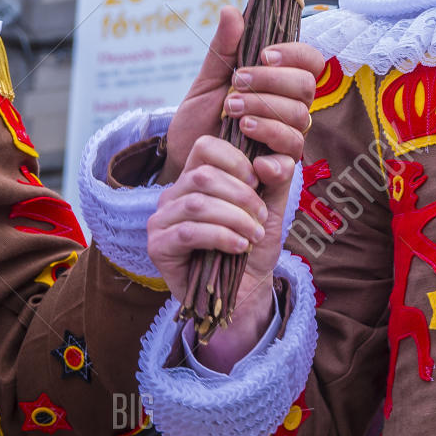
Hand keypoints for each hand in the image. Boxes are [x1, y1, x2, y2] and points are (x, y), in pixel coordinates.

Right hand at [145, 136, 298, 372]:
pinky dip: (221, 237)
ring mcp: (161, 220)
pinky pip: (188, 233)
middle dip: (240, 196)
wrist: (246, 289)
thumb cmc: (253, 244)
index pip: (205, 146)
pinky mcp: (158, 246)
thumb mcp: (271, 207)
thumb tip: (269, 161)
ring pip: (196, 204)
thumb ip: (277, 178)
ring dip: (234, 219)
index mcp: (196, 177)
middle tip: (260, 218)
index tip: (258, 182)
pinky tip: (239, 247)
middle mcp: (174, 194)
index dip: (235, 159)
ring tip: (253, 235)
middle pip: (202, 176)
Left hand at [162, 6, 323, 181]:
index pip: (310, 62)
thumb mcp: (207, 79)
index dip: (294, 55)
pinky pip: (289, 160)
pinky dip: (271, 153)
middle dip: (270, 83)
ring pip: (298, 119)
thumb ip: (224, 48)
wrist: (183, 156)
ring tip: (231, 112)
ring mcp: (287, 138)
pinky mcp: (277, 169)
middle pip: (307, 87)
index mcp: (281, 84)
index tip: (264, 56)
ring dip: (263, 112)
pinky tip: (251, 154)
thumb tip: (231, 10)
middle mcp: (290, 109)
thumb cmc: (200, 118)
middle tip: (236, 86)